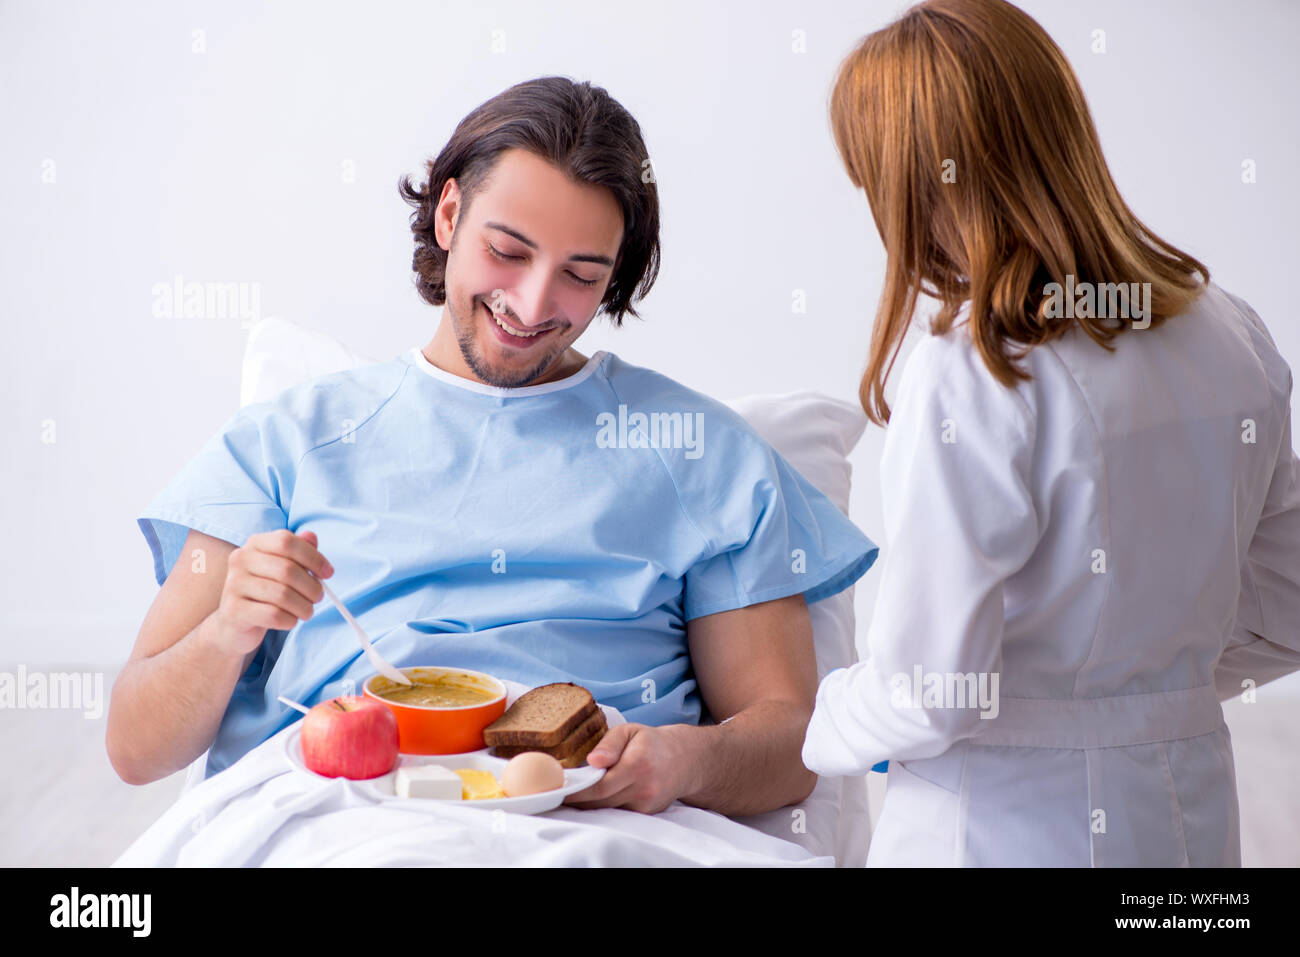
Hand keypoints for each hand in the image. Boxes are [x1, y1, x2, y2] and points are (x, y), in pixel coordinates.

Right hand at [210, 529, 333, 656]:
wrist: (235, 622)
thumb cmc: (266, 590)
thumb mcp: (284, 567)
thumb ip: (299, 551)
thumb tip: (311, 537)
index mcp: (255, 543)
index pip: (286, 541)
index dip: (313, 557)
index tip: (328, 573)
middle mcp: (240, 560)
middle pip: (287, 569)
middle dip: (312, 587)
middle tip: (318, 597)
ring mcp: (233, 585)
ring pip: (282, 595)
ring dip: (304, 607)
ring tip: (307, 611)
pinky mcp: (233, 611)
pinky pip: (273, 615)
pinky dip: (290, 620)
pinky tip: (290, 620)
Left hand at [561, 723, 698, 813]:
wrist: (686, 760)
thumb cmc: (652, 743)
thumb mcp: (630, 731)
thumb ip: (609, 744)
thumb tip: (592, 761)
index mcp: (638, 764)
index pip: (599, 786)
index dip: (577, 791)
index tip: (557, 789)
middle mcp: (644, 788)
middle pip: (601, 802)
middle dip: (577, 799)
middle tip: (558, 792)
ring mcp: (646, 804)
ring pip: (608, 809)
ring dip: (589, 803)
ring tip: (575, 791)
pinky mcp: (647, 813)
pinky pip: (618, 812)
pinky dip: (605, 805)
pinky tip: (597, 795)